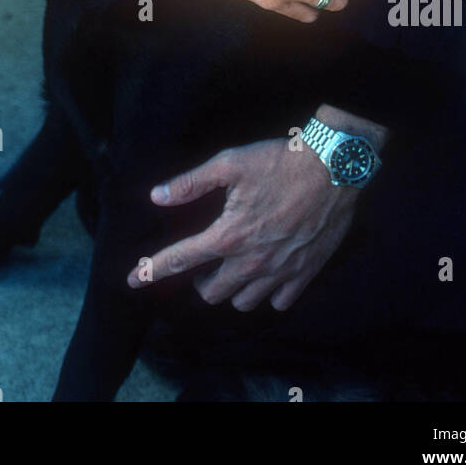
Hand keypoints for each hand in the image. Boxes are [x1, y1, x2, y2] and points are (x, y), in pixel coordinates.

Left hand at [127, 133, 362, 310]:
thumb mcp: (231, 163)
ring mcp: (280, 272)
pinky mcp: (305, 274)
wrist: (334, 169)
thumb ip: (191, 183)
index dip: (151, 271)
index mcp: (229, 235)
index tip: (131, 281)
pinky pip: (279, 302)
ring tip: (234, 267)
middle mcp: (252, 261)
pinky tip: (267, 274)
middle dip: (201, 280)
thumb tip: (156, 196)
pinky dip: (268, 293)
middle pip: (212, 292)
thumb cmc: (280, 162)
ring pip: (244, 302)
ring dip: (233, 289)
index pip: (180, 260)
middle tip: (206, 261)